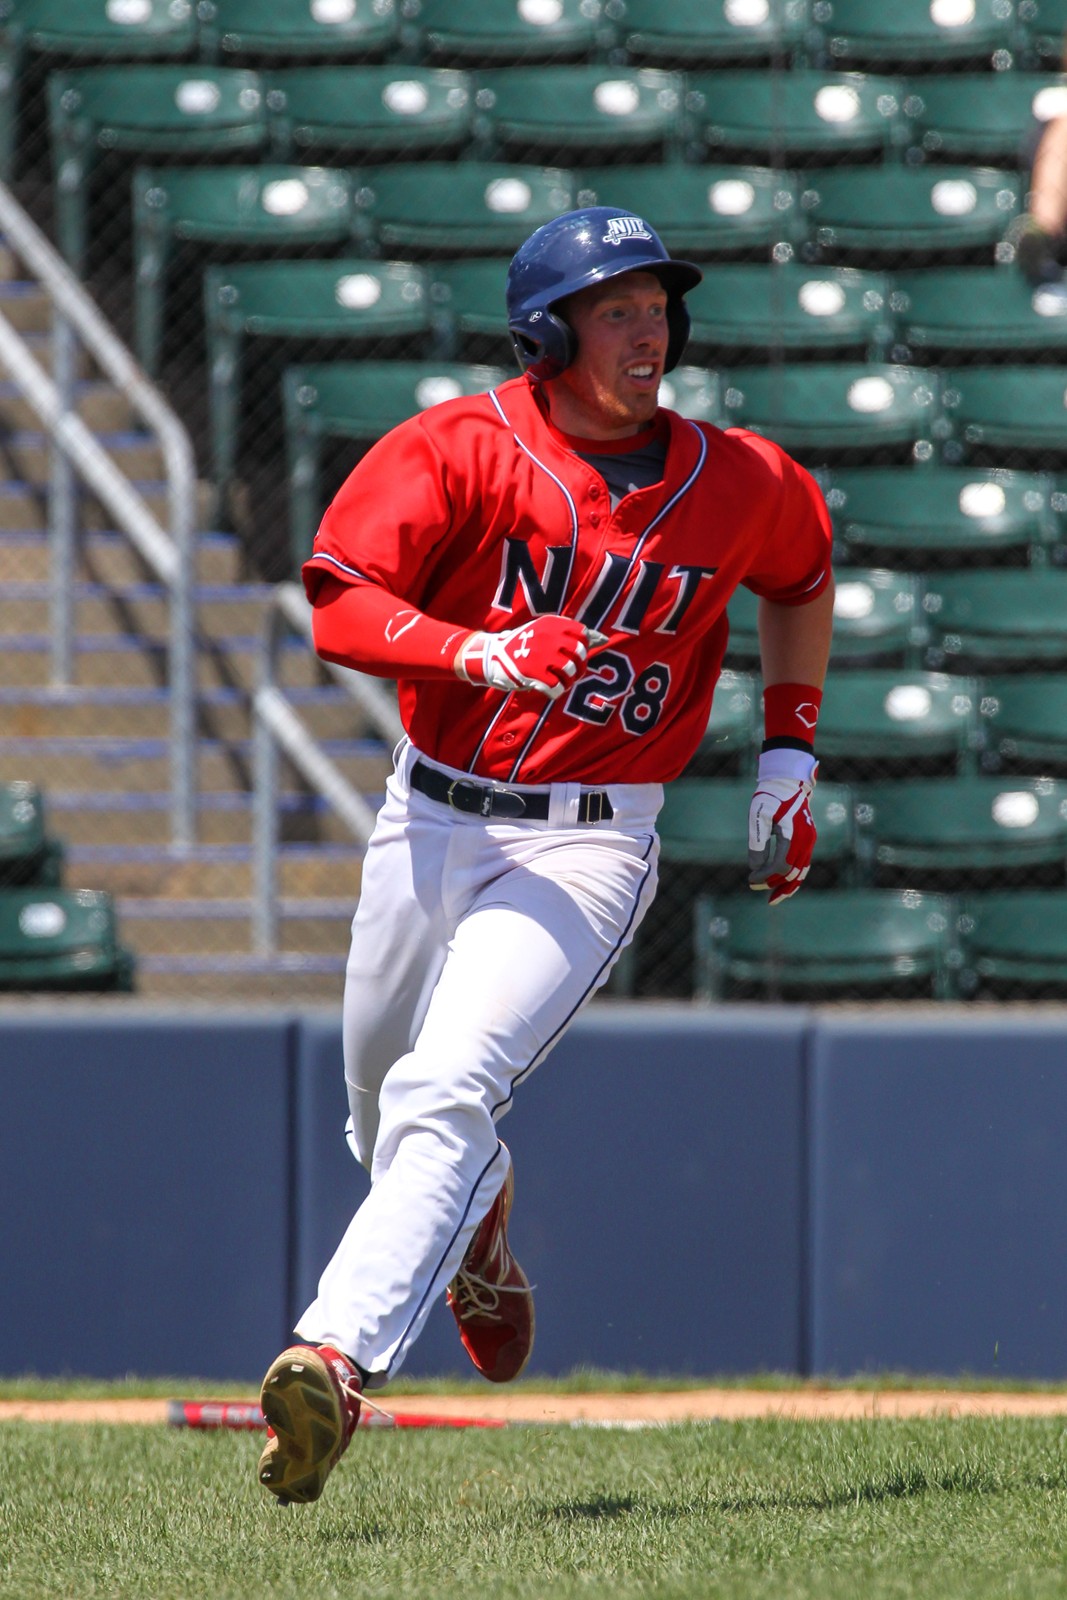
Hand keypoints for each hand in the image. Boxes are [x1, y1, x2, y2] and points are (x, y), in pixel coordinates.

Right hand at [454, 617, 606, 698]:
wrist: (492, 658)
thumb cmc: (525, 646)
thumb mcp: (547, 633)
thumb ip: (574, 635)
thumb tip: (604, 638)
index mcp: (552, 624)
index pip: (582, 635)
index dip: (580, 649)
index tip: (569, 654)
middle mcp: (548, 637)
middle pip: (580, 655)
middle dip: (577, 668)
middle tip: (566, 672)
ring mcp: (541, 655)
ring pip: (571, 672)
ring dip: (567, 681)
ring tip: (557, 680)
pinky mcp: (533, 673)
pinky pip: (557, 687)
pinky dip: (555, 692)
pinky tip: (547, 688)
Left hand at [747, 749, 817, 905]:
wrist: (788, 782)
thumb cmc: (770, 796)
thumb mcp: (758, 816)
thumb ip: (757, 842)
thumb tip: (756, 868)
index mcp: (793, 833)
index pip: (781, 865)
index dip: (766, 876)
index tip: (750, 879)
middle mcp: (806, 840)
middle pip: (793, 873)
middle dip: (773, 883)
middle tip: (753, 887)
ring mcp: (810, 841)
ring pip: (801, 872)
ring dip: (786, 886)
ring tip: (773, 899)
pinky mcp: (808, 841)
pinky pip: (803, 865)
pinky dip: (794, 877)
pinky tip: (782, 885)